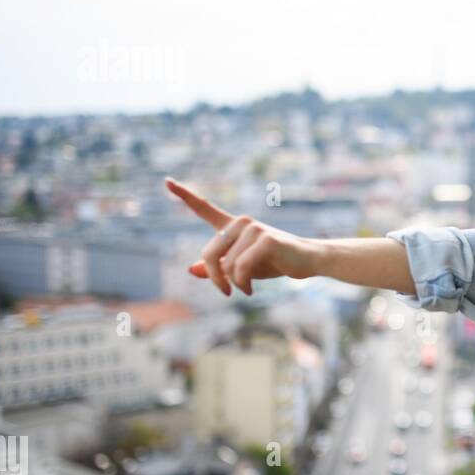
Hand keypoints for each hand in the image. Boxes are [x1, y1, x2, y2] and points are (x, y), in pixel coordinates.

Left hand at [165, 177, 322, 295]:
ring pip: (227, 266)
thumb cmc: (274, 262)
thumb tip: (191, 270)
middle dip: (215, 279)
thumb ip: (217, 269)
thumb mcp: (241, 268)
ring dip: (234, 284)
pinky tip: (250, 289)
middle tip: (226, 293)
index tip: (166, 181)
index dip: (184, 195)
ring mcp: (253, 228)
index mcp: (232, 226)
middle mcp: (240, 223)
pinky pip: (241, 268)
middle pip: (208, 254)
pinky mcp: (265, 239)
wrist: (307, 261)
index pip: (204, 208)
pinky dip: (243, 284)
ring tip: (246, 289)